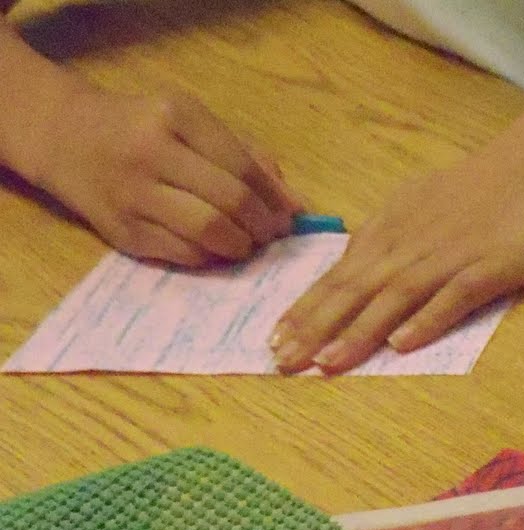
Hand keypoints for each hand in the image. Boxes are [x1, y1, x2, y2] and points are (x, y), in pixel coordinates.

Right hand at [24, 80, 296, 265]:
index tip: (287, 216)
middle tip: (269, 235)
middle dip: (263, 227)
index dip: (274, 199)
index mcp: (174, 116)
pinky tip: (212, 248)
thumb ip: (247, 157)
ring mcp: (132, 194)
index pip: (243, 167)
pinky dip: (210, 256)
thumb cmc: (143, 129)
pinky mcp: (121, 231)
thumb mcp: (191, 124)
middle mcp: (150, 153)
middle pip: (231, 202)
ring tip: (244, 243)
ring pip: (209, 232)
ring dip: (240, 246)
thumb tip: (297, 207)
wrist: (64, 137)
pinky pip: (184, 254)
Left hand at [269, 122, 523, 373]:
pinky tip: (401, 346)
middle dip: (314, 327)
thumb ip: (389, 235)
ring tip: (327, 363)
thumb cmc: (479, 188)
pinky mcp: (485, 271)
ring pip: (392, 298)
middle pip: (353, 290)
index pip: (338, 275)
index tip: (275, 338)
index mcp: (390, 230)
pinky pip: (450, 299)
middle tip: (282, 360)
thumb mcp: (419, 202)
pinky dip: (424, 321)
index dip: (305, 308)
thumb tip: (358, 260)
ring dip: (358, 331)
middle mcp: (408, 245)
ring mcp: (446, 259)